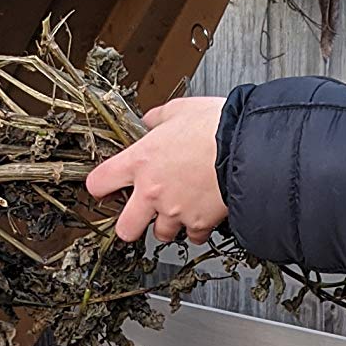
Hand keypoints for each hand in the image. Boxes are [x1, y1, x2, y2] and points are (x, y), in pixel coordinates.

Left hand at [85, 95, 229, 245]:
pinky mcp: (199, 223)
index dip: (101, 187)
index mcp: (140, 161)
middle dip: (131, 224)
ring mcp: (175, 211)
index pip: (99, 183)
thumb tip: (151, 121)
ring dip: (169, 224)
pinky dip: (196, 228)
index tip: (107, 188)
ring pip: (161, 234)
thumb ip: (158, 119)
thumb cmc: (215, 126)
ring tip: (181, 208)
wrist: (247, 146)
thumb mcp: (180, 110)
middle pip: (125, 228)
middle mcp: (152, 192)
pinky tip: (203, 213)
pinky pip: (193, 235)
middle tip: (141, 214)